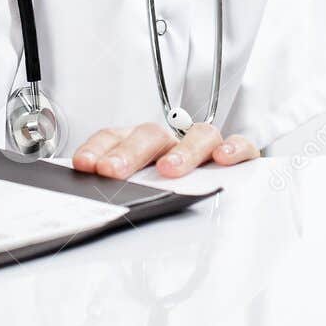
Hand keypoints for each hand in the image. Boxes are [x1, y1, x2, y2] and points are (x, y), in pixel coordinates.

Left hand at [72, 121, 259, 179]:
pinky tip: (222, 158)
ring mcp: (204, 147)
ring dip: (182, 151)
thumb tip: (90, 190)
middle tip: (113, 170)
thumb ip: (120, 186)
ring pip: (197, 135)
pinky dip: (233, 148)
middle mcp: (172, 142)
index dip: (98, 148)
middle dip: (129, 152)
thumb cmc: (173, 187)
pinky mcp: (239, 155)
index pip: (115, 136)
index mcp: (141, 145)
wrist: (224, 184)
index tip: (84, 164)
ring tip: (169, 170)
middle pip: (151, 135)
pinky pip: (241, 144)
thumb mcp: (140, 187)